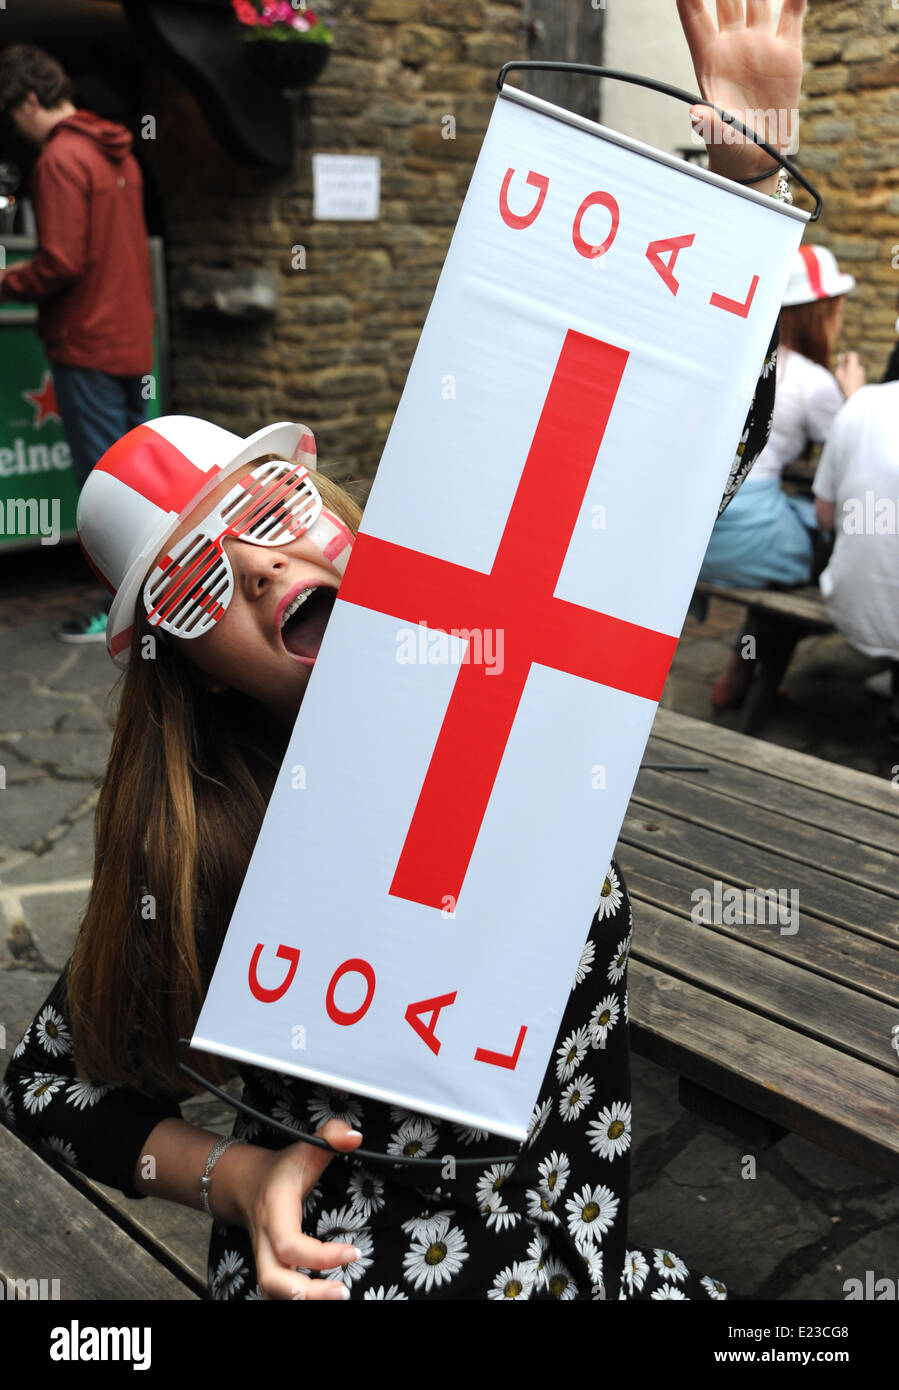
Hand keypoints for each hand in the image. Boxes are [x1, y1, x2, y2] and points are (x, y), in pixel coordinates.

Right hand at [237, 1117, 363, 1299]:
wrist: (246, 1185)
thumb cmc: (279, 1171)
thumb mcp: (304, 1149)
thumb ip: (330, 1138)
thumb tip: (354, 1137)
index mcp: (275, 1213)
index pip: (289, 1244)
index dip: (319, 1256)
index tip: (353, 1252)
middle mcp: (266, 1241)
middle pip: (273, 1280)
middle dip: (306, 1294)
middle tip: (342, 1292)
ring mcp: (265, 1257)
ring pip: (272, 1291)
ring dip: (301, 1301)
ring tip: (337, 1298)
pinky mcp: (271, 1268)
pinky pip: (278, 1292)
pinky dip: (297, 1300)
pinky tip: (321, 1298)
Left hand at [677, 0, 806, 182]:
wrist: (758, 158)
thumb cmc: (730, 147)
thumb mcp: (718, 136)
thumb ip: (709, 123)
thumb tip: (695, 114)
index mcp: (709, 60)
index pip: (694, 17)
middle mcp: (733, 45)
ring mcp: (761, 44)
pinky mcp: (788, 51)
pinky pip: (793, 13)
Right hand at [834, 351, 865, 397]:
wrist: (855, 397)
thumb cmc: (845, 386)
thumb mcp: (838, 375)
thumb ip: (840, 366)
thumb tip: (842, 362)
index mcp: (854, 365)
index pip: (852, 355)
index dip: (847, 356)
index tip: (842, 360)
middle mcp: (860, 368)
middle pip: (853, 363)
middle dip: (847, 366)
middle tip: (840, 373)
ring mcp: (862, 374)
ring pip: (854, 370)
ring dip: (849, 373)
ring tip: (844, 382)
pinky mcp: (863, 380)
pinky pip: (857, 376)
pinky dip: (852, 378)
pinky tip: (848, 385)